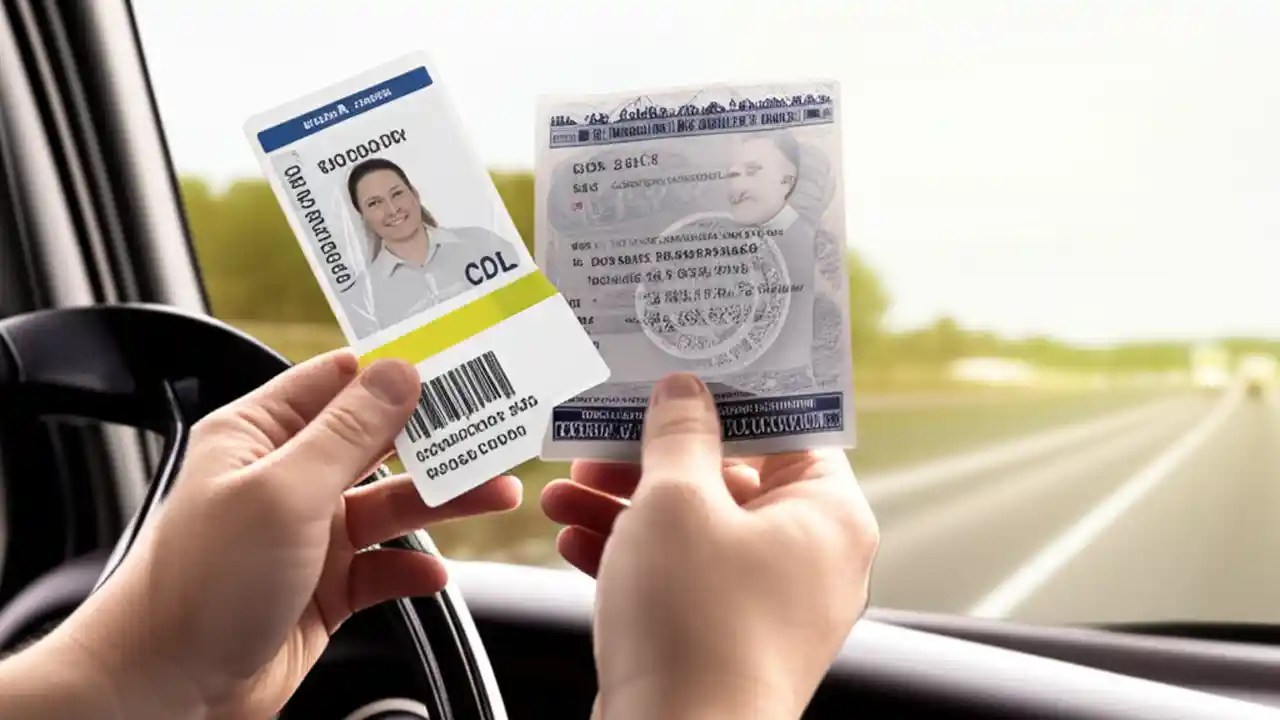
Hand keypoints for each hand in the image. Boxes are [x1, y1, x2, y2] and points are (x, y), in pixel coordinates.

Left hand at [26, 350, 520, 718]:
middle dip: (437, 438)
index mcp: (259, 435)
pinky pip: (385, 567)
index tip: (457, 365)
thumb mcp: (283, 492)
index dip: (397, 371)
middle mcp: (285, 479)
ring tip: (493, 493)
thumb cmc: (199, 586)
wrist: (167, 690)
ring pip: (391, 505)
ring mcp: (307, 535)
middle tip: (493, 429)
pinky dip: (413, 569)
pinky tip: (434, 572)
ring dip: (443, 501)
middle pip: (377, 442)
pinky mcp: (325, 588)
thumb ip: (349, 433)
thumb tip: (398, 374)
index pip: (338, 382)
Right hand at [542, 373, 878, 718]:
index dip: (731, 395)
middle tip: (604, 436)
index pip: (787, 429)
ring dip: (627, 505)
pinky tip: (573, 538)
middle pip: (730, 478)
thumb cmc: (697, 627)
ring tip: (567, 488)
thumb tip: (684, 392)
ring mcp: (765, 604)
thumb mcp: (677, 502)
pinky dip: (631, 555)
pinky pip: (679, 577)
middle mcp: (809, 559)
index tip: (684, 370)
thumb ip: (680, 434)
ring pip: (695, 529)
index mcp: (828, 515)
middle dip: (654, 458)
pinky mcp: (722, 639)